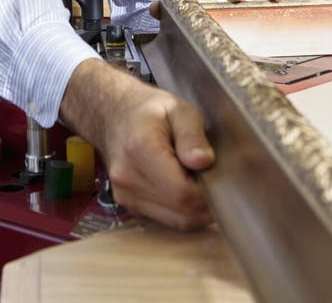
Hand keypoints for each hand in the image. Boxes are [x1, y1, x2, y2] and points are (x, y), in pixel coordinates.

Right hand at [60, 59, 214, 229]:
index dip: (209, 190)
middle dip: (206, 201)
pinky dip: (182, 210)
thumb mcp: (178, 109)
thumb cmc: (147, 109)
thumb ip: (192, 135)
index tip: (218, 174)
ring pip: (177, 222)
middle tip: (212, 176)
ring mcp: (125, 195)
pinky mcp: (127, 204)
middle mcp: (128, 178)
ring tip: (196, 179)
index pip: (183, 192)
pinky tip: (183, 186)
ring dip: (196, 208)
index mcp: (141, 150)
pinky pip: (166, 220)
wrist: (113, 113)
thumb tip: (204, 162)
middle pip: (183, 213)